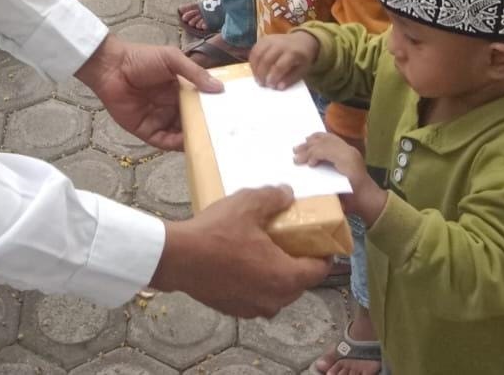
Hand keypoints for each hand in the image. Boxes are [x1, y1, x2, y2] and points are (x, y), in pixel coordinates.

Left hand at [75, 33, 222, 151]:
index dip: (214, 111)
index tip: (233, 118)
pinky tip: (187, 145)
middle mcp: (173, 106)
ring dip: (194, 140)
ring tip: (211, 145)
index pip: (202, 104)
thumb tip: (220, 88)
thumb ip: (194, 73)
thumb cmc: (142, 59)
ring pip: (181, 135)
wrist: (111, 67)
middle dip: (207, 129)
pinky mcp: (146, 131)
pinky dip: (176, 145)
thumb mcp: (172, 59)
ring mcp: (160, 119)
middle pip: (194, 122)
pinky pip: (164, 142)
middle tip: (227, 138)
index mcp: (181, 89)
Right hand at [152, 187, 327, 316]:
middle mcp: (274, 299)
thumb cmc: (216, 233)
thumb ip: (273, 197)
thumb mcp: (247, 204)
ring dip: (277, 275)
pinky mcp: (234, 310)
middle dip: (299, 263)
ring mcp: (253, 308)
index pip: (319, 271)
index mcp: (285, 277)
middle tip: (291, 241)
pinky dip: (256, 283)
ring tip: (265, 251)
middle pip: (299, 283)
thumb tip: (287, 193)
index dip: (325, 255)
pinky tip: (242, 263)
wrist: (178, 258)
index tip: (323, 242)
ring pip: (277, 293)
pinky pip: (256, 297)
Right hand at [250, 32, 319, 88]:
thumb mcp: (302, 69)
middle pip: (266, 59)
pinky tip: (255, 69)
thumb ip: (291, 78)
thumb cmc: (302, 58)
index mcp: (293, 53)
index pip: (279, 66)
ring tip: (257, 78)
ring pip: (257, 53)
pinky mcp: (264, 39)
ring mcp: (271, 40)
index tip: (270, 86)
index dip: (273, 77)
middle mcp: (280, 44)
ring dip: (255, 68)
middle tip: (261, 84)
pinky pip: (254, 49)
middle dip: (262, 73)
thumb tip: (278, 87)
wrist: (302, 40)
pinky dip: (252, 61)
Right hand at [294, 132, 386, 224]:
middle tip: (295, 155)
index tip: (301, 163)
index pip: (325, 150)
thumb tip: (307, 174)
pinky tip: (311, 140)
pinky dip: (320, 138)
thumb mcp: (337, 196)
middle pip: (325, 142)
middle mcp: (349, 152)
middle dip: (308, 148)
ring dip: (312, 141)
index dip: (311, 155)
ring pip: (328, 138)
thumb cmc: (354, 202)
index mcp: (347, 162)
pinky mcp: (349, 151)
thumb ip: (323, 185)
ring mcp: (350, 150)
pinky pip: (332, 139)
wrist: (370, 200)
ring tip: (299, 147)